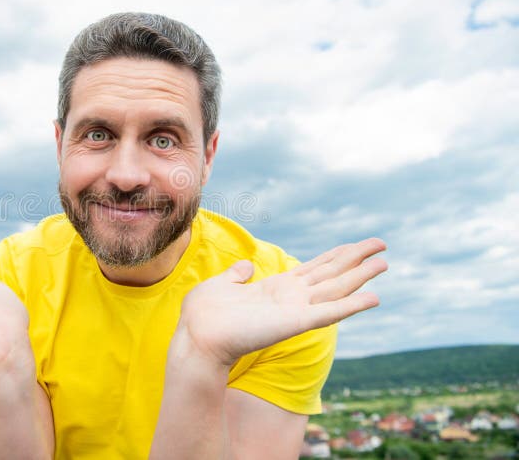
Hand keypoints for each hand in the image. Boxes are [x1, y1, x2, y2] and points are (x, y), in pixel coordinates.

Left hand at [177, 238, 387, 367]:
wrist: (197, 337)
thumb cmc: (203, 316)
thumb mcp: (221, 285)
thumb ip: (237, 275)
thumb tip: (247, 266)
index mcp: (276, 289)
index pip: (313, 269)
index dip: (335, 256)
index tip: (355, 245)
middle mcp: (291, 299)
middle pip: (332, 274)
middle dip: (357, 259)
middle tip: (382, 244)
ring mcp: (295, 311)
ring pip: (337, 289)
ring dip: (361, 276)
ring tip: (384, 263)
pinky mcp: (295, 323)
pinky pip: (330, 312)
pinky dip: (352, 306)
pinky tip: (374, 297)